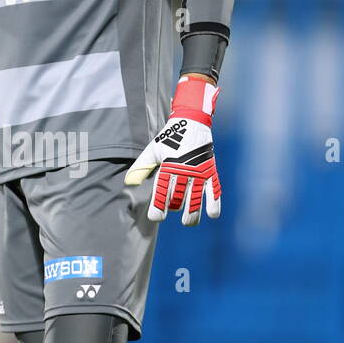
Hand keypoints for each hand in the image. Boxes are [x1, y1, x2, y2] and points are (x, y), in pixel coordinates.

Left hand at [125, 74, 221, 224]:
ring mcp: (199, 172)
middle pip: (178, 199)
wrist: (192, 121)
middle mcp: (184, 171)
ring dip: (192, 214)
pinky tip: (212, 214)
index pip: (161, 192)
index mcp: (168, 166)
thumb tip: (129, 182)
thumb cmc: (170, 137)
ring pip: (195, 199)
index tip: (156, 217)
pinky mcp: (211, 171)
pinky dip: (214, 203)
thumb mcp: (153, 149)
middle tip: (171, 211)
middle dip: (173, 209)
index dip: (158, 208)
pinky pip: (215, 190)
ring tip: (188, 222)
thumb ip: (141, 167)